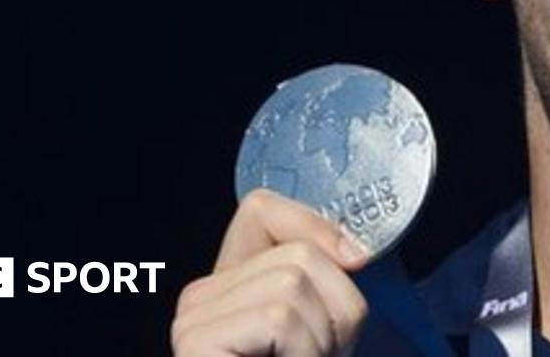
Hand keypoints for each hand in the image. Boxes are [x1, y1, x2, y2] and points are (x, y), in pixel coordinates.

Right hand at [171, 189, 371, 355]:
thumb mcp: (327, 324)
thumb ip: (327, 280)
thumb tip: (355, 251)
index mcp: (229, 284)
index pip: (260, 208)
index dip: (317, 228)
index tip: (356, 261)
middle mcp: (201, 295)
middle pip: (297, 254)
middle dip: (335, 311)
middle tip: (320, 352)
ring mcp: (193, 317)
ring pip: (292, 282)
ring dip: (322, 340)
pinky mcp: (195, 341)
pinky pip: (278, 318)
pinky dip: (305, 354)